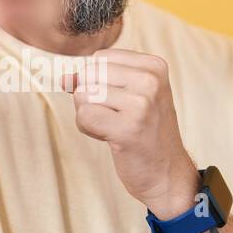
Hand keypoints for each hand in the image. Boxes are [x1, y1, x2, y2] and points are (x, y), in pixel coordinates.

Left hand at [65, 49, 201, 218]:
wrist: (167, 174)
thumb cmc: (145, 133)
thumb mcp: (129, 96)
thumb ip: (97, 81)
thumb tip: (64, 78)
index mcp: (154, 66)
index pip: (99, 58)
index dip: (98, 82)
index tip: (122, 103)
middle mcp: (150, 80)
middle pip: (88, 74)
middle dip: (91, 98)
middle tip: (118, 118)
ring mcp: (141, 104)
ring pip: (82, 94)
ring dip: (89, 116)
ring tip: (115, 128)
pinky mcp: (128, 128)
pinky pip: (83, 116)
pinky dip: (89, 129)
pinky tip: (111, 138)